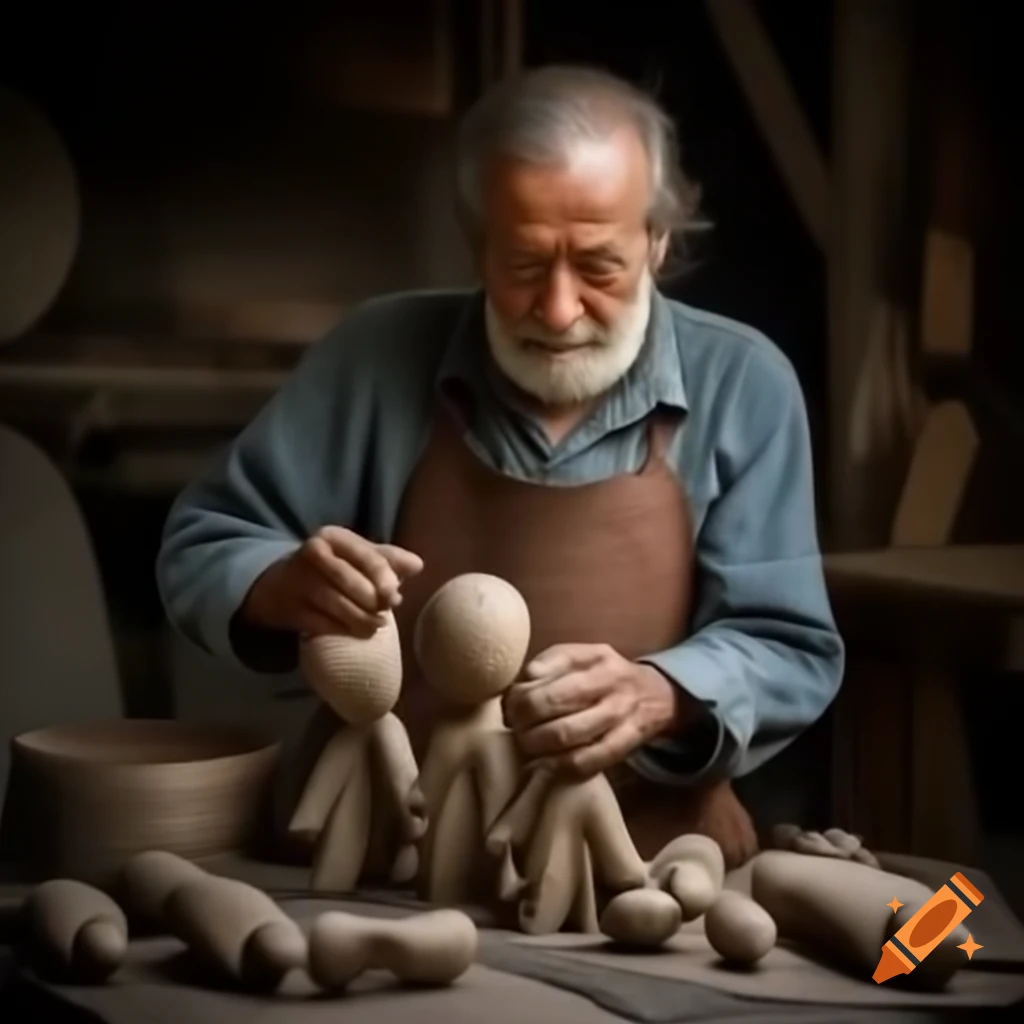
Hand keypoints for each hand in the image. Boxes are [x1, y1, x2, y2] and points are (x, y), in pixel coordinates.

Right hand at [241, 526, 422, 638]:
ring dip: (363, 621)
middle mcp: (313, 554)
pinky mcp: (291, 609)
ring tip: (376, 625)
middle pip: (354, 585)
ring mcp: (299, 582)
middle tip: (384, 613)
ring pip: (340, 607)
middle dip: (375, 604)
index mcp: (333, 536)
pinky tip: (355, 632)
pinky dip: (345, 631)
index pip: (368, 557)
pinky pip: (325, 625)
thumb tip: (417, 565)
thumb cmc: (331, 567)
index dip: (385, 579)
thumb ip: (388, 559)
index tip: (395, 598)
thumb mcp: (356, 556)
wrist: (279, 585)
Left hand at [502, 643, 687, 776]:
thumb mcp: (581, 657)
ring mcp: (620, 713)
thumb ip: (549, 665)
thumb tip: (517, 687)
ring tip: (526, 745)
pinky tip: (547, 766)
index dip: (519, 692)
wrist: (657, 694)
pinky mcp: (627, 743)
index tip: (509, 706)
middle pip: (554, 701)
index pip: (545, 671)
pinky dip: (562, 766)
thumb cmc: (604, 675)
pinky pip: (590, 760)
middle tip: (513, 728)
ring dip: (537, 743)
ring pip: (568, 733)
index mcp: (593, 656)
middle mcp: (609, 681)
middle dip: (523, 719)